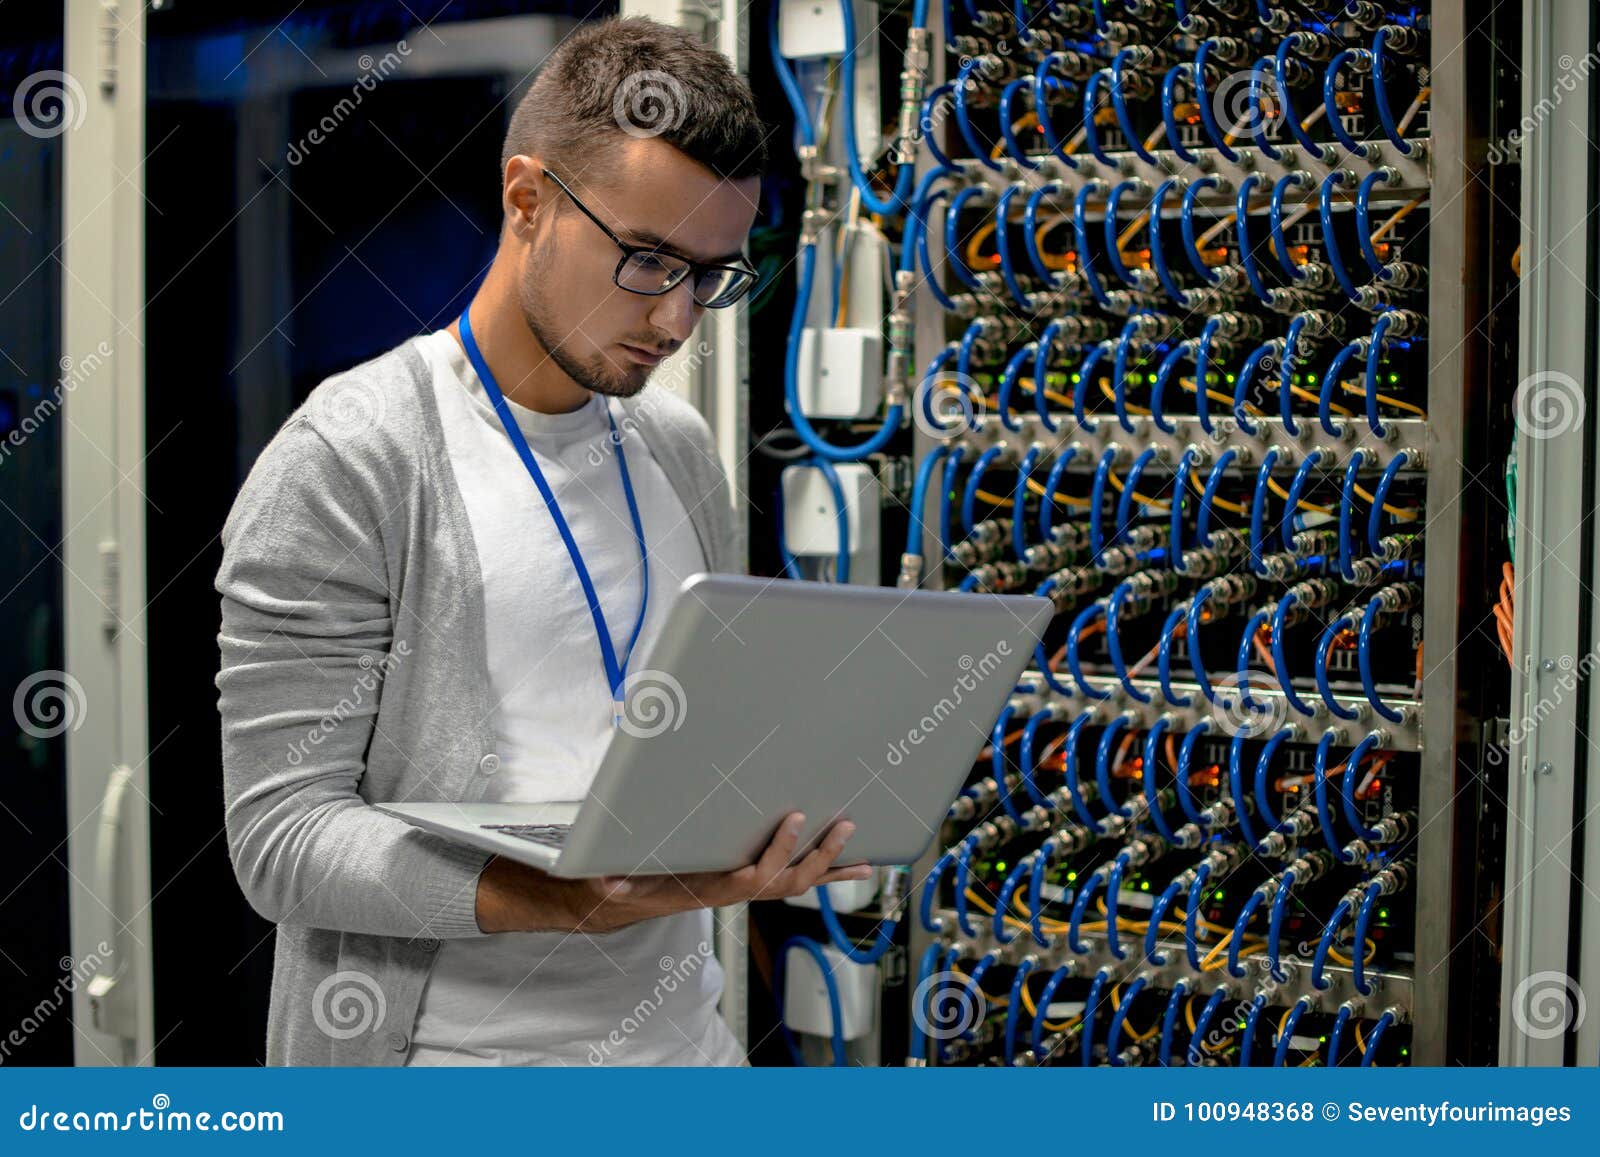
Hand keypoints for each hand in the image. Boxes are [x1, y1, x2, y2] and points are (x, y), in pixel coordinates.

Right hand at [474, 811, 868, 933]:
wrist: (620, 900)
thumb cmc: (618, 883)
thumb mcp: (607, 882)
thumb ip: (610, 882)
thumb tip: (608, 884)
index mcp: (707, 889)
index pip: (752, 876)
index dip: (776, 852)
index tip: (794, 819)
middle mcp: (732, 893)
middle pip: (787, 883)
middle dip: (818, 856)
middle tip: (842, 824)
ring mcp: (745, 890)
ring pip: (797, 885)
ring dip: (831, 869)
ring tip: (866, 854)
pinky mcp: (750, 882)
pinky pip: (794, 880)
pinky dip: (827, 873)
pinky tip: (855, 864)